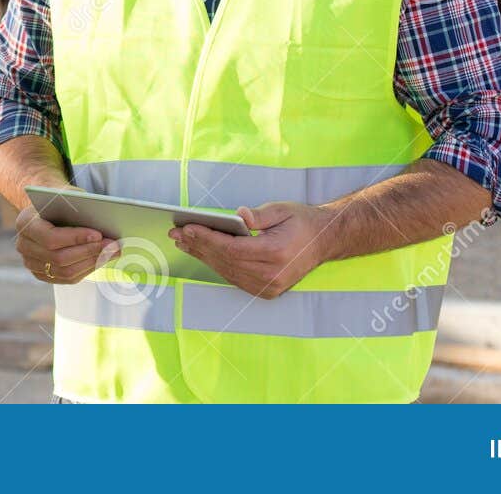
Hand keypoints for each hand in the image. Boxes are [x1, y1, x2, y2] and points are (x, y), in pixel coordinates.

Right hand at [14, 203, 119, 284]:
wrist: (46, 210)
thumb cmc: (59, 200)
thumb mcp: (68, 195)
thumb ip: (80, 206)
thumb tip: (105, 221)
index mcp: (25, 222)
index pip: (50, 238)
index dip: (75, 238)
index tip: (98, 234)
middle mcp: (24, 245)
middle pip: (59, 258)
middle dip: (89, 252)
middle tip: (113, 245)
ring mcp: (31, 263)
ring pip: (65, 271)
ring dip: (92, 263)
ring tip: (113, 252)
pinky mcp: (42, 274)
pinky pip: (67, 278)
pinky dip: (87, 269)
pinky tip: (102, 259)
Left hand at [169, 201, 334, 297]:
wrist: (324, 241)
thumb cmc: (302, 222)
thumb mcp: (282, 209)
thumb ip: (258, 215)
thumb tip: (237, 215)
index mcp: (276, 253)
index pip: (232, 248)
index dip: (207, 238)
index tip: (187, 228)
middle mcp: (271, 275)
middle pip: (225, 261)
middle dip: (198, 245)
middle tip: (176, 233)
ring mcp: (269, 286)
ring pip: (227, 272)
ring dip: (203, 256)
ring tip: (183, 242)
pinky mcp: (266, 290)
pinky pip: (234, 278)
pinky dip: (216, 265)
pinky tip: (202, 253)